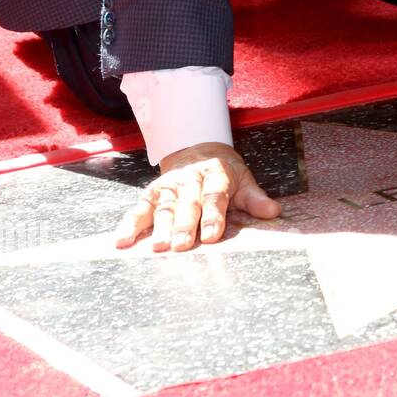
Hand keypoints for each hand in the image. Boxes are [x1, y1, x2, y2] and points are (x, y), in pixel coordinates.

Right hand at [114, 142, 281, 251]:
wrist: (198, 150)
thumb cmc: (224, 173)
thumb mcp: (243, 180)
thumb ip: (255, 198)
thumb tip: (273, 211)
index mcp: (215, 175)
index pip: (214, 196)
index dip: (213, 215)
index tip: (211, 235)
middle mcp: (190, 180)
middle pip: (187, 204)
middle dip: (184, 225)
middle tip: (180, 245)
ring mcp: (169, 186)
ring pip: (163, 207)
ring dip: (158, 227)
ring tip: (156, 246)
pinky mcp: (151, 193)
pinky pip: (139, 208)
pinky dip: (129, 223)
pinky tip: (122, 240)